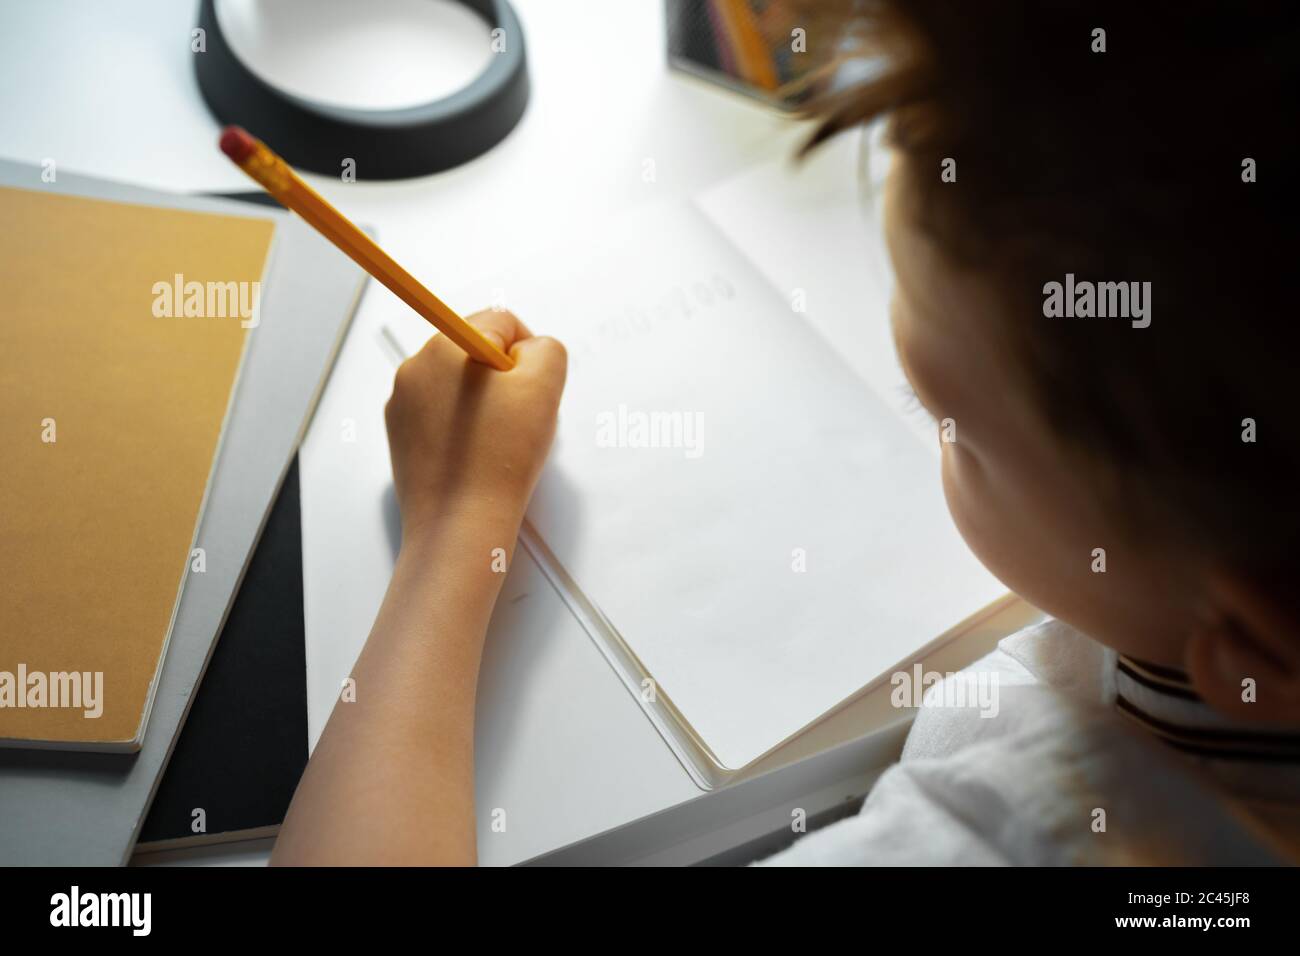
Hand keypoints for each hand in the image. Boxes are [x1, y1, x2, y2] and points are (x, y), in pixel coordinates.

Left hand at [384, 310, 566, 541]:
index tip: (534, 387)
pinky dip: (462, 425)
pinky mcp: (400, 433)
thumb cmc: (501, 460)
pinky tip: (477, 454)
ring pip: (458, 383)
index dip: (528, 351)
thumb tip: (529, 348)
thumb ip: (546, 349)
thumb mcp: (545, 386)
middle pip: (475, 351)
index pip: (500, 321)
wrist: (461, 524)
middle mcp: (416, 366)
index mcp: (447, 345)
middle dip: (503, 378)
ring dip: (483, 402)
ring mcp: (402, 402)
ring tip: (499, 442)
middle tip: (520, 417)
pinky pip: (439, 412)